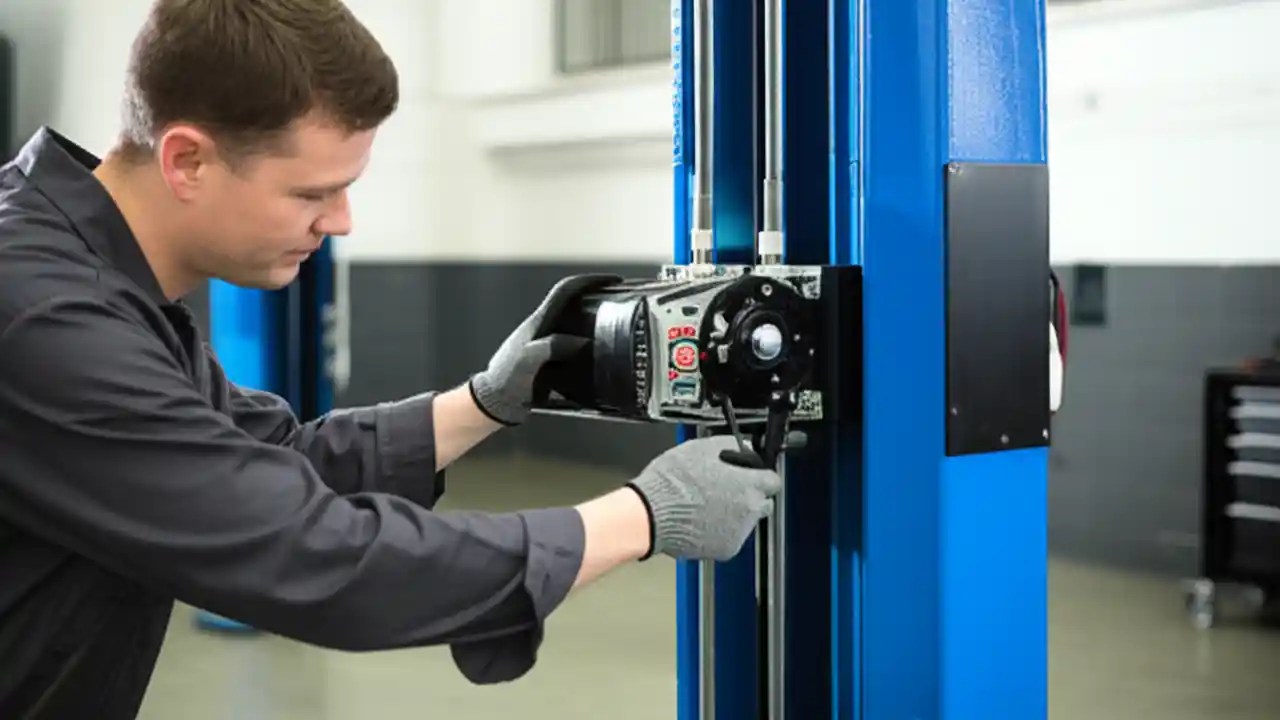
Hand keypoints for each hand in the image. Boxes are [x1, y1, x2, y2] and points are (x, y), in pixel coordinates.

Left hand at [469, 274, 617, 425]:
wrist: (496, 402)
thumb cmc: (506, 379)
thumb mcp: (527, 359)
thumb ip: (552, 346)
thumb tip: (581, 341)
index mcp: (538, 322)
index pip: (565, 291)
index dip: (588, 282)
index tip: (611, 280)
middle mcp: (544, 330)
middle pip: (574, 306)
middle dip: (597, 300)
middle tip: (620, 304)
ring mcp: (548, 345)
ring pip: (577, 328)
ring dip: (596, 327)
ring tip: (618, 333)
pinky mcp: (551, 361)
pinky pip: (574, 349)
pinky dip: (590, 350)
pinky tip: (600, 360)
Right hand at [626, 435, 781, 560]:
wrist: (651, 514)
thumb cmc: (672, 482)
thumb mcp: (702, 448)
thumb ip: (731, 446)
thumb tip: (745, 446)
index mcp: (748, 484)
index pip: (773, 480)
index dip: (761, 476)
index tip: (753, 476)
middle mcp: (750, 510)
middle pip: (763, 503)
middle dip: (750, 496)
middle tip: (727, 491)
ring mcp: (739, 533)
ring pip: (746, 521)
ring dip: (734, 514)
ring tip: (707, 506)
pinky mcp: (726, 550)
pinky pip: (730, 537)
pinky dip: (720, 531)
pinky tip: (701, 521)